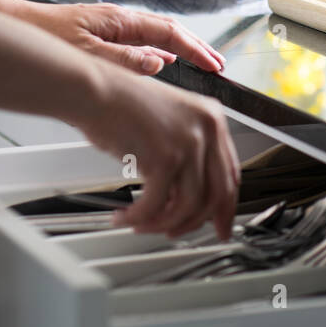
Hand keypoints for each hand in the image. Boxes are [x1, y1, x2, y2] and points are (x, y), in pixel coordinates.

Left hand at [14, 1, 223, 75]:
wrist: (11, 25)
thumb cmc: (40, 36)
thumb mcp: (84, 53)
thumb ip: (123, 59)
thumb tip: (159, 64)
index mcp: (119, 20)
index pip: (169, 32)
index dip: (195, 49)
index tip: (214, 64)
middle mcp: (119, 21)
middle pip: (169, 32)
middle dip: (196, 47)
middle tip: (218, 64)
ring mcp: (112, 28)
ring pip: (156, 38)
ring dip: (180, 51)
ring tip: (200, 64)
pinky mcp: (102, 37)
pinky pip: (139, 45)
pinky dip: (158, 53)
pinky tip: (162, 63)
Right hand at [75, 75, 240, 237]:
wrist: (95, 91)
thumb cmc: (122, 106)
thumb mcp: (170, 125)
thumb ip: (188, 156)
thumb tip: (191, 200)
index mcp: (212, 119)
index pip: (230, 174)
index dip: (226, 208)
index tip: (220, 225)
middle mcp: (207, 129)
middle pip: (216, 194)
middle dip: (197, 223)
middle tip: (177, 235)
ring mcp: (188, 143)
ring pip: (188, 206)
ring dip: (161, 223)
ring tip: (141, 224)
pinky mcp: (164, 158)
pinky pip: (156, 205)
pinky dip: (138, 217)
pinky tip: (125, 216)